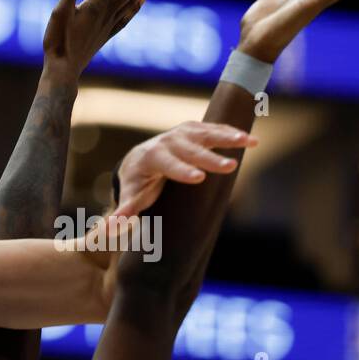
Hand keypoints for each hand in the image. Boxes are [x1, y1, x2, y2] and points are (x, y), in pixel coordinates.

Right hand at [42, 0, 162, 80]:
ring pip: (131, 1)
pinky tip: (142, 1)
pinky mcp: (106, 34)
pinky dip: (136, 6)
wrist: (64, 70)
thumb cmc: (58, 40)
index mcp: (96, 5)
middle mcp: (107, 13)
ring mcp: (109, 24)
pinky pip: (126, 17)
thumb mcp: (60, 11)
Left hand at [113, 121, 258, 218]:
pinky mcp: (195, 130)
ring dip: (227, 138)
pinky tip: (251, 140)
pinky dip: (232, 133)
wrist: (141, 158)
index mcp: (152, 158)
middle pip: (190, 149)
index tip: (198, 177)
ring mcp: (182, 133)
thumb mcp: (133, 197)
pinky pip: (215, 129)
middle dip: (209, 158)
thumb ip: (124, 212)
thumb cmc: (139, 184)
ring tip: (249, 142)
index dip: (182, 170)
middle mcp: (167, 141)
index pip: (168, 164)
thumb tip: (107, 230)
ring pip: (206, 134)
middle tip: (229, 167)